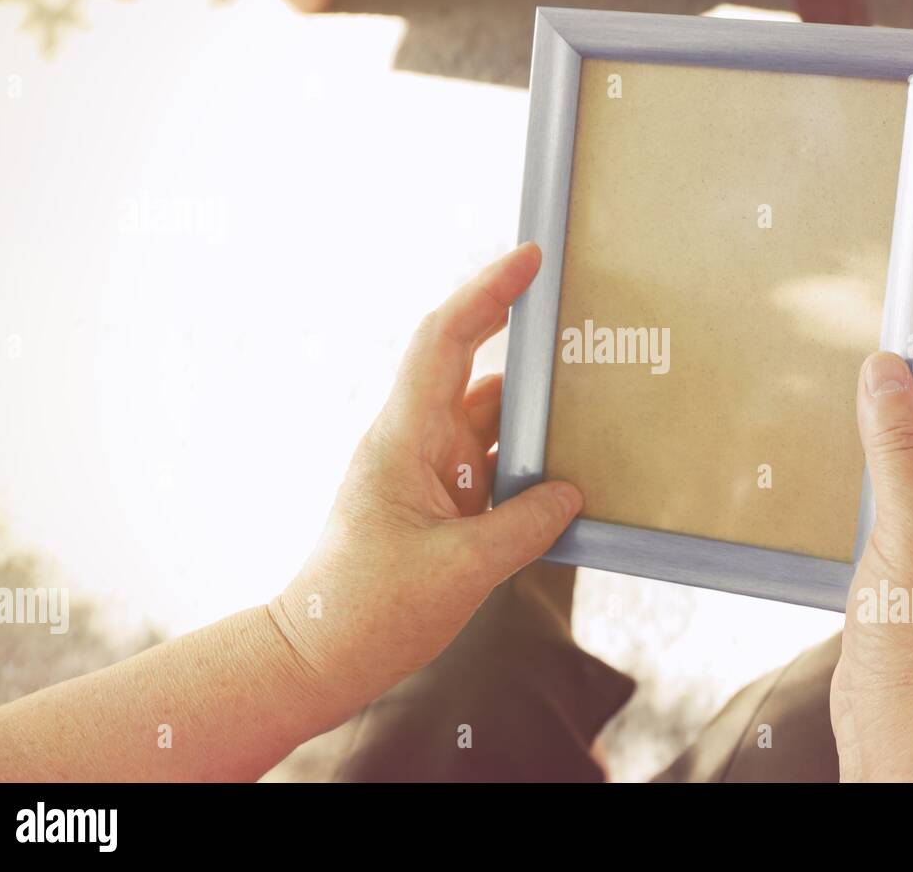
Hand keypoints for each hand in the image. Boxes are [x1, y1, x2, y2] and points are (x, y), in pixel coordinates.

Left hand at [270, 243, 583, 710]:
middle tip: (576, 312)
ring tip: (590, 396)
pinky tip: (570, 469)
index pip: (446, 340)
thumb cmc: (371, 609)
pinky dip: (529, 460)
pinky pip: (494, 462)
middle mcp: (416, 441)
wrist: (322, 653)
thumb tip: (570, 494)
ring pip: (489, 417)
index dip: (487, 292)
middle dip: (520, 335)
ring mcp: (429, 471)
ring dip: (533, 409)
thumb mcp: (461, 570)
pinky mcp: (442, 502)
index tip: (530, 259)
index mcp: (405, 437)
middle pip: (473, 366)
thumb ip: (524, 526)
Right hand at [830, 352, 912, 780]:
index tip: (890, 342)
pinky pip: (902, 512)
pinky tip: (847, 488)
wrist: (909, 731)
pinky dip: (875, 491)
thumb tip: (884, 372)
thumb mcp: (908, 525)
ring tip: (847, 427)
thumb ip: (896, 444)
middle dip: (904, 410)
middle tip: (856, 379)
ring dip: (887, 452)